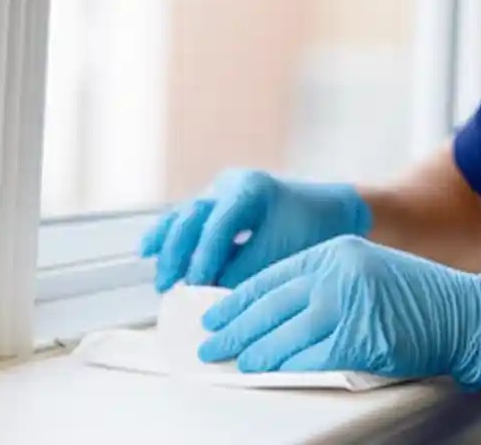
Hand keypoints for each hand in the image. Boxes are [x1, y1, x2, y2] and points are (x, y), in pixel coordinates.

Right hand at [138, 169, 372, 292]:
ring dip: (167, 247)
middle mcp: (229, 184)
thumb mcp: (283, 252)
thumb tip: (211, 296)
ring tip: (158, 277)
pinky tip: (147, 251)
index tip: (195, 286)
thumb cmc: (313, 231)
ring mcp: (219, 191)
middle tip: (168, 286)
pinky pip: (184, 219)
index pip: (218, 224)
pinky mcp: (214, 203)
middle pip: (192, 217)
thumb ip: (245, 271)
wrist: (332, 211)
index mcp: (250, 189)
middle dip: (178, 254)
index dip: (204, 257)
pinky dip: (167, 236)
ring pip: (182, 215)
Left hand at [197, 235, 480, 389]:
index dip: (238, 299)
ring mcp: (348, 305)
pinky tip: (268, 371)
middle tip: (209, 343)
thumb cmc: (416, 297)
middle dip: (234, 327)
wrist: (464, 315)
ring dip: (255, 351)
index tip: (214, 314)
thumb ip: (322, 281)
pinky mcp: (359, 339)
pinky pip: (311, 357)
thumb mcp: (364, 269)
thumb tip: (273, 310)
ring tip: (236, 361)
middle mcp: (337, 273)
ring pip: (285, 333)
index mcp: (334, 252)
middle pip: (270, 305)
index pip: (271, 276)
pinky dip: (286, 367)